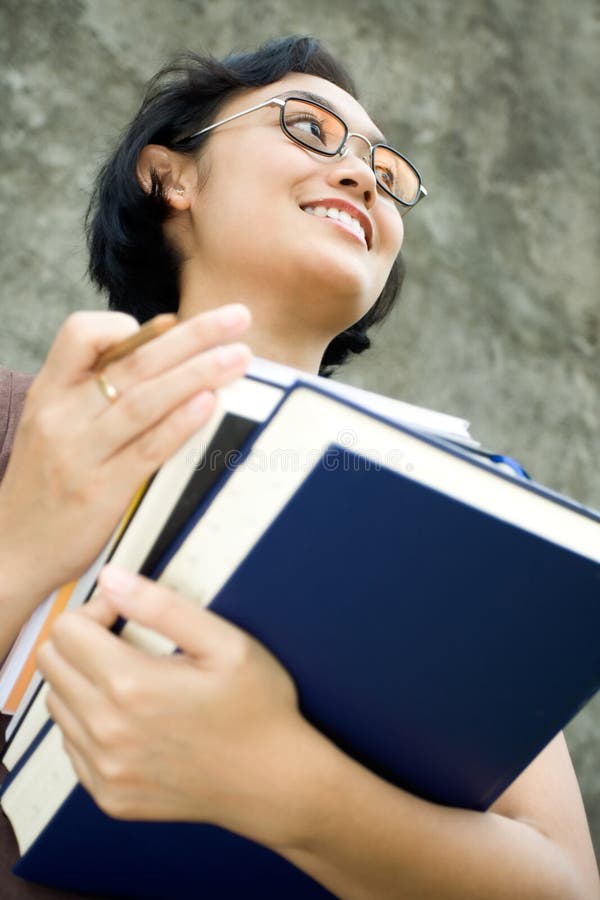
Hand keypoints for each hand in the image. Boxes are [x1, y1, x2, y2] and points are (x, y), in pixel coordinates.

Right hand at [0, 306, 250, 629]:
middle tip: (237, 317)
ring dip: (198, 372)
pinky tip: (211, 403)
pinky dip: (180, 423)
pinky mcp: (101, 491)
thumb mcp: (48, 426)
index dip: (130, 324)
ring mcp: (80, 454)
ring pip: (144, 399)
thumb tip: (156, 346)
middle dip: (192, 335)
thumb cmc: (40, 487)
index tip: (173, 321)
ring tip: (239, 356)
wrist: (9, 552)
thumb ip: (91, 391)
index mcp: (47, 393)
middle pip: (133, 362)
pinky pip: (148, 449)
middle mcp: (61, 416)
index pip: (80, 334)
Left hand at [37, 567, 315, 849]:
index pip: (66, 630)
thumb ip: (161, 606)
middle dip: (82, 642)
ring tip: (132, 681)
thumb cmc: (257, 707)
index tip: (126, 616)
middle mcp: (106, 731)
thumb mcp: (224, 642)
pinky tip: (132, 719)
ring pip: (57, 705)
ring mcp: (104, 770)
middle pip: (50, 664)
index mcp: (131, 686)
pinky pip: (72, 746)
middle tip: (126, 642)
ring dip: (84, 683)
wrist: (275, 782)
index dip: (96, 611)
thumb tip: (110, 579)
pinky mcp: (108, 796)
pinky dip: (90, 724)